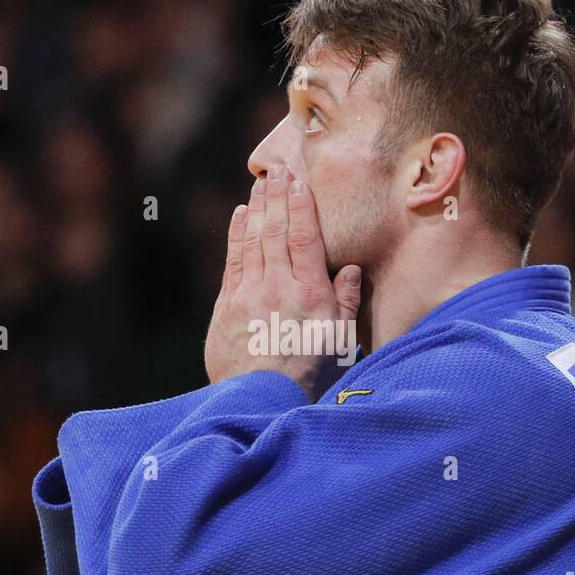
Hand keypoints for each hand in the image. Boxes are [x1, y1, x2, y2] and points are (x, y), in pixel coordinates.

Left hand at [205, 164, 361, 401]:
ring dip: (257, 209)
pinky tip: (242, 216)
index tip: (300, 181)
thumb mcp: (339, 343)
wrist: (261, 403)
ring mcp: (248, 295)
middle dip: (277, 197)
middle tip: (278, 171)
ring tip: (261, 185)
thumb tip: (348, 270)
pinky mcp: (226, 307)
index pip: (305, 238)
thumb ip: (345, 303)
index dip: (301, 205)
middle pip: (276, 231)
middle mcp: (277, 288)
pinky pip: (233, 261)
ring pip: (253, 241)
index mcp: (310, 295)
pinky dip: (237, 234)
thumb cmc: (308, 378)